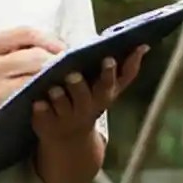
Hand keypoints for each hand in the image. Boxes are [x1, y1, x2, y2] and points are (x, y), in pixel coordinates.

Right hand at [0, 27, 62, 143]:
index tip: (59, 49)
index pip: (25, 32)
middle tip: (65, 69)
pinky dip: (39, 94)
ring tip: (57, 83)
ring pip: (35, 74)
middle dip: (55, 60)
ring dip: (51, 78)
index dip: (48, 39)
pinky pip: (27, 94)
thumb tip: (36, 48)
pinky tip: (43, 97)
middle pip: (36, 53)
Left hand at [31, 44, 147, 142]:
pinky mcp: (45, 123)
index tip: (107, 59)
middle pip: (84, 97)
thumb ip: (127, 69)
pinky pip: (42, 117)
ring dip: (59, 98)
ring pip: (62, 107)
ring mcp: (65, 117)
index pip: (109, 84)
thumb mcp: (110, 88)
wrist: (69, 136)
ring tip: (54, 88)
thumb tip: (144, 45)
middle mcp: (86, 108)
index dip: (109, 73)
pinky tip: (37, 103)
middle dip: (80, 86)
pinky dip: (41, 110)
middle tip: (73, 74)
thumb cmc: (91, 100)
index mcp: (102, 96)